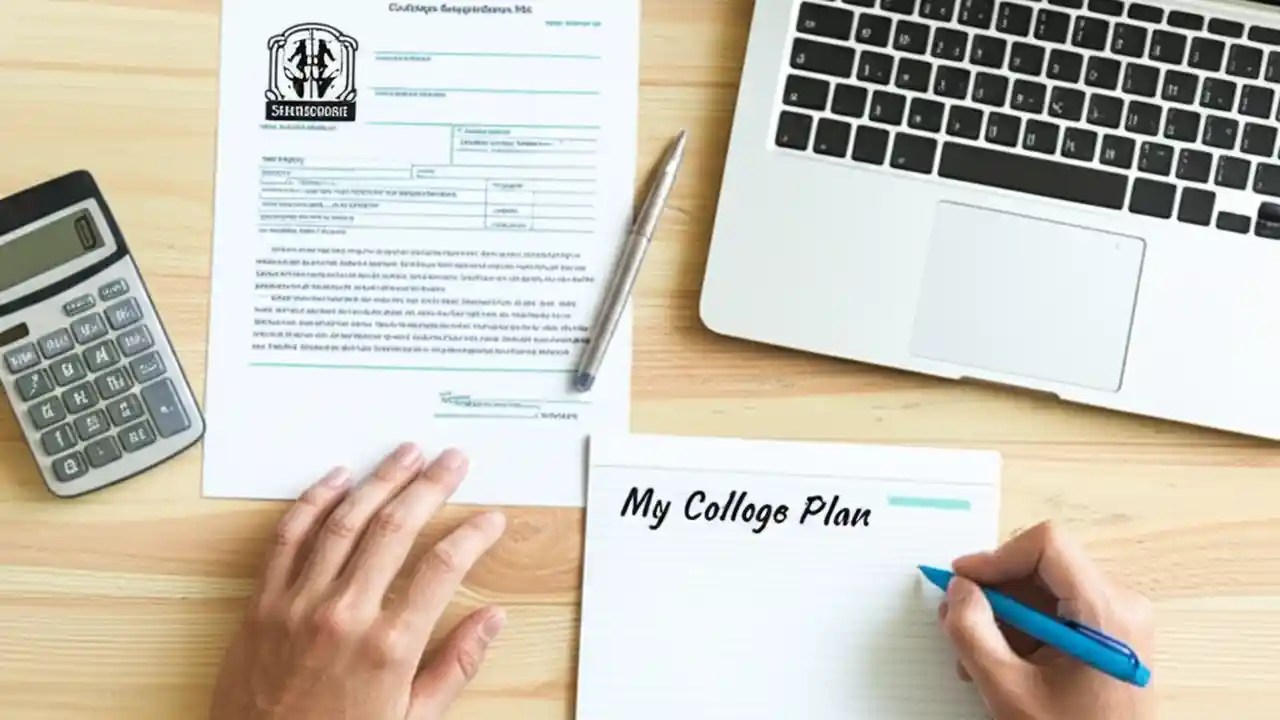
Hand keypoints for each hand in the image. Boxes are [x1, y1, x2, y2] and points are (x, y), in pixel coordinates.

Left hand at [209, 444, 507, 719]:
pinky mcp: (263, 605)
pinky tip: (335, 480)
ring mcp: (299, 605)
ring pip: (345, 522)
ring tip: (404, 454)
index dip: (473, 535)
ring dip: (379, 481)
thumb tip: (492, 621)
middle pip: (397, 528)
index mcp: (389, 648)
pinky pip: (288, 538)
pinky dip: (312, 502)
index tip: (490, 519)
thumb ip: (455, 667)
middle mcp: (345, 615)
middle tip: (452, 461)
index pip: (444, 568)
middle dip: (431, 486)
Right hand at [938, 522, 1154, 719]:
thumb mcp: (1009, 690)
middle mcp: (1121, 605)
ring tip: (977, 655)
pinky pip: (1057, 610)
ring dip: (1004, 614)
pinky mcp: (1110, 634)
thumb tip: (959, 589)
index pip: (1048, 545)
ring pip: (1045, 588)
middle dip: (994, 591)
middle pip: (1043, 566)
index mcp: (1107, 612)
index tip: (962, 580)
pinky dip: (1023, 628)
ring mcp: (1119, 619)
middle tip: (957, 619)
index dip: (997, 556)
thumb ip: (974, 634)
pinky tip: (1003, 661)